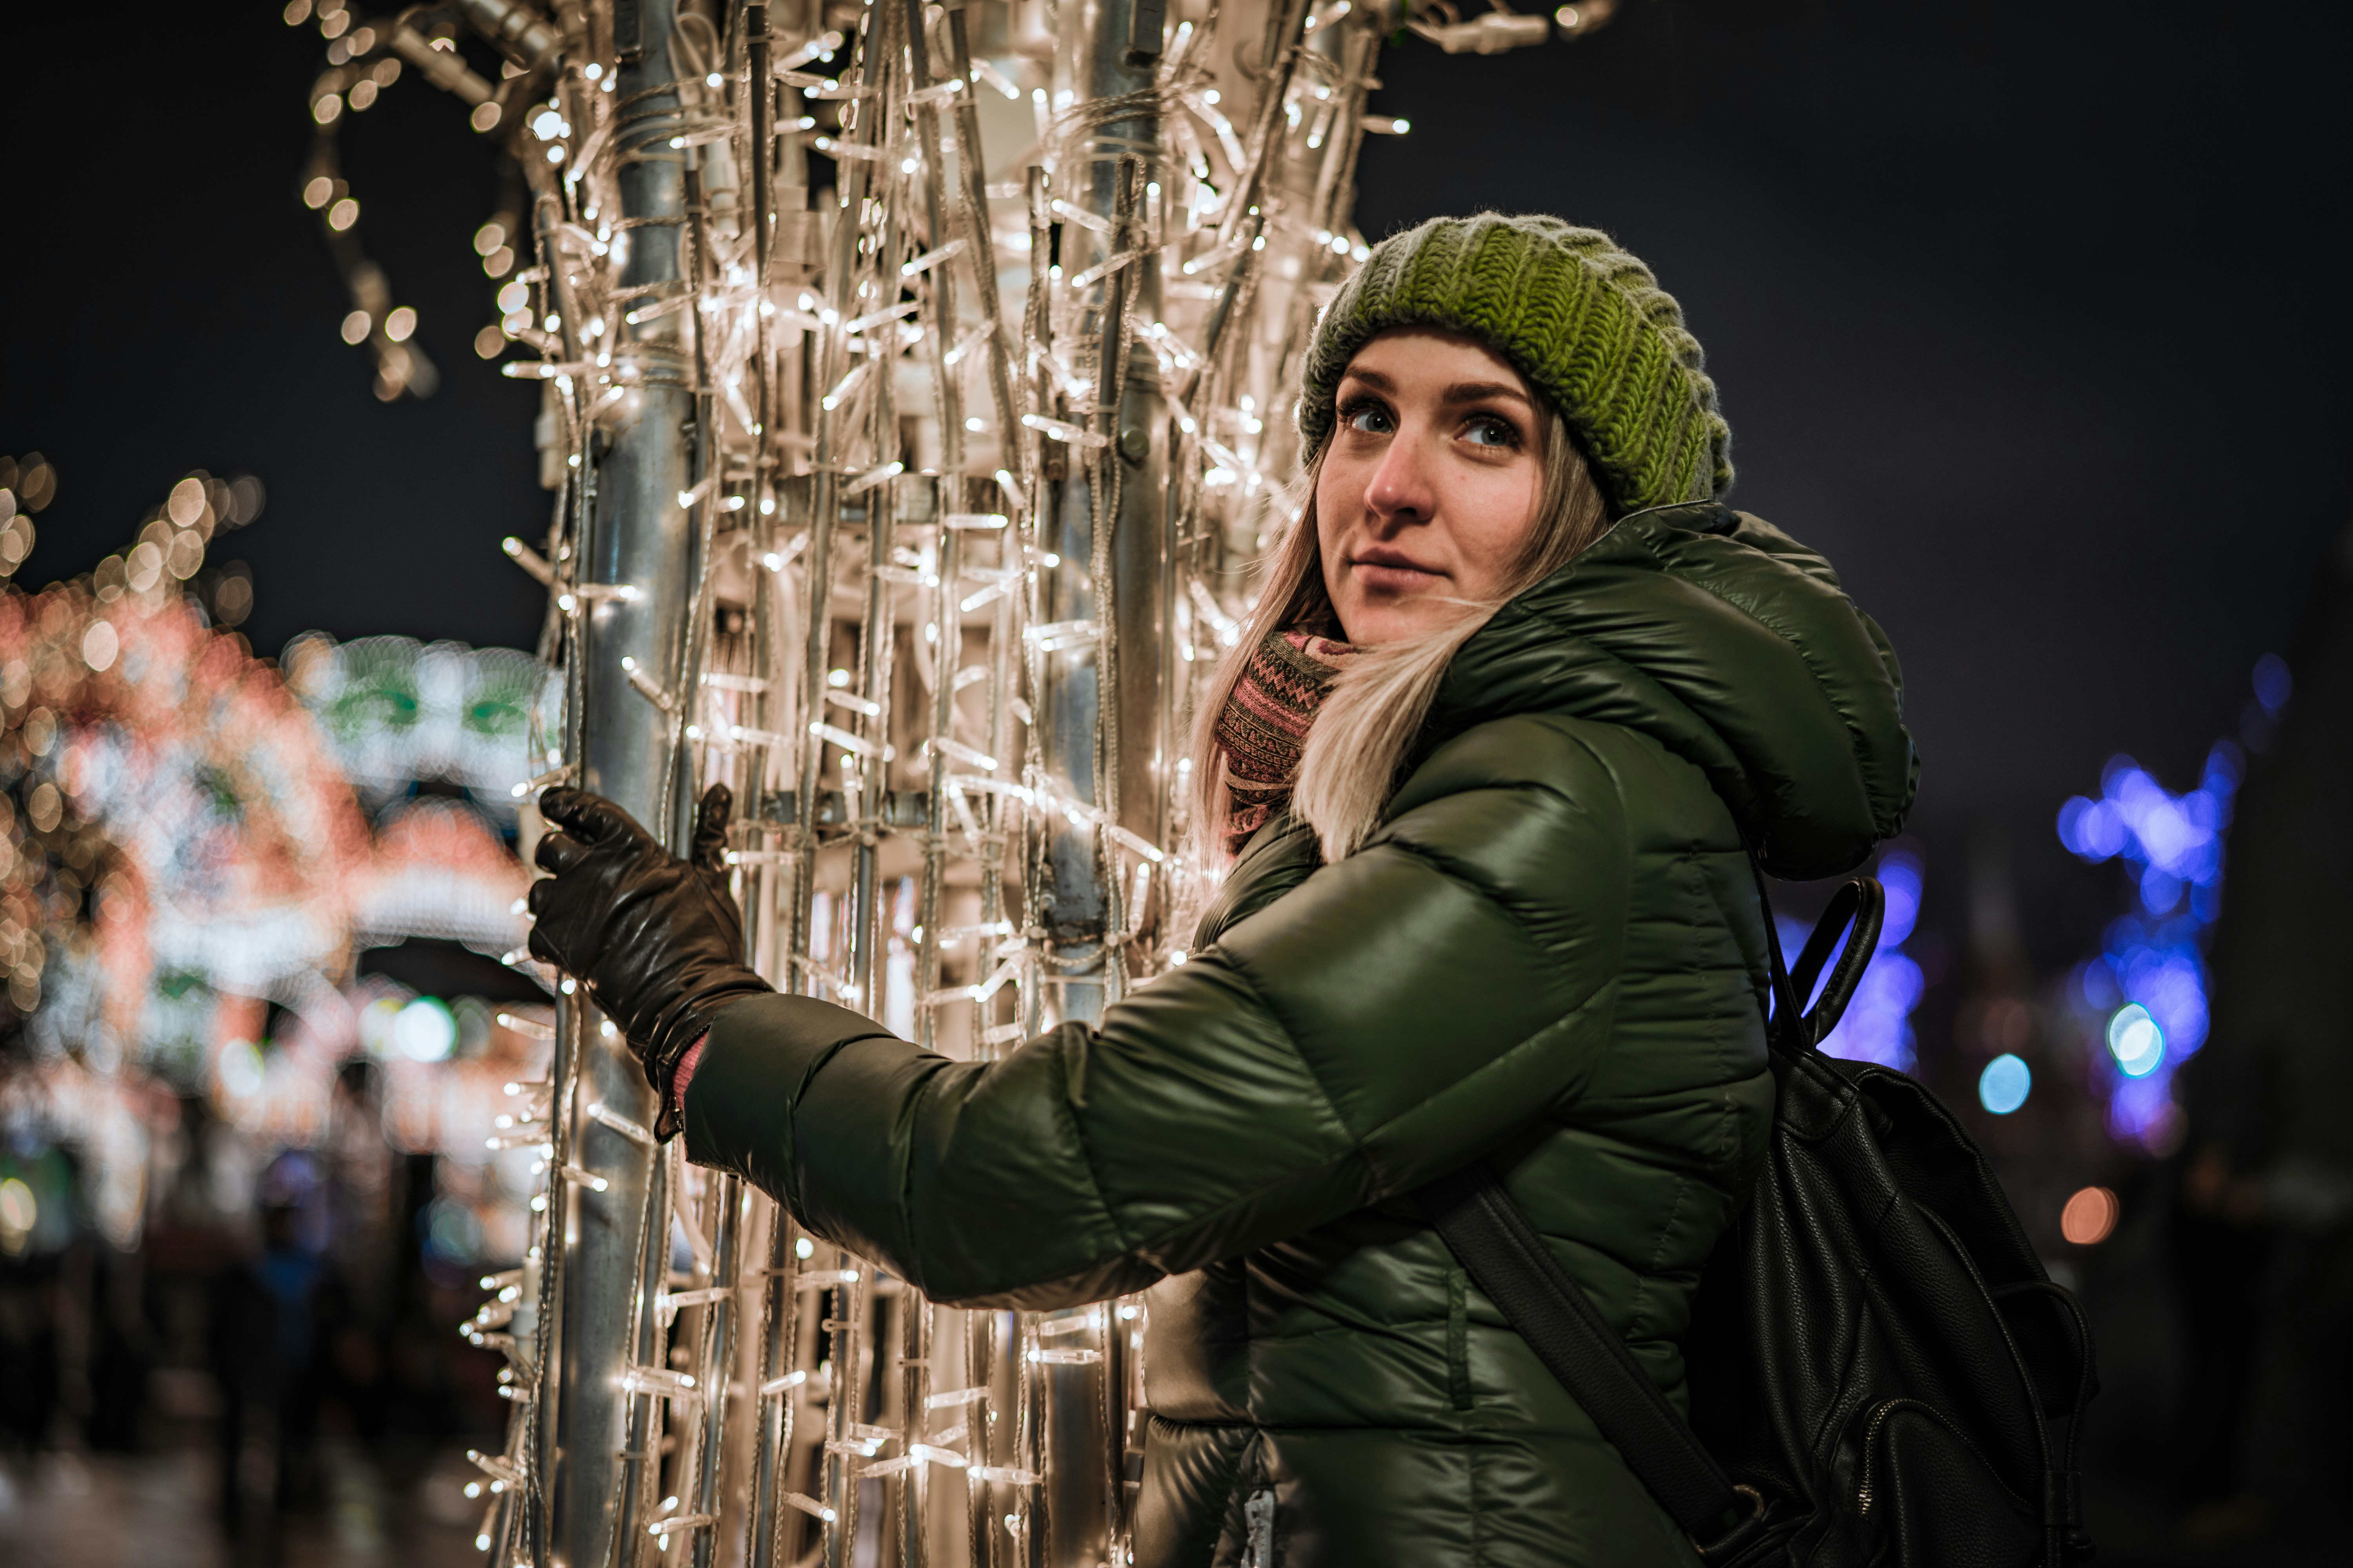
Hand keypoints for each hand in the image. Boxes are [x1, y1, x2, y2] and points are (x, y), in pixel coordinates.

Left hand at [527, 783, 770, 1137]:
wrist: (686, 996)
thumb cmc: (704, 940)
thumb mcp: (710, 880)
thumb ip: (707, 834)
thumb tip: (719, 793)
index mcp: (631, 848)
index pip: (584, 809)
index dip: (563, 802)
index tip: (553, 802)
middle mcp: (593, 870)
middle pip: (550, 845)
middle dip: (558, 854)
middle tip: (574, 868)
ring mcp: (571, 906)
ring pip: (537, 888)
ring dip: (552, 897)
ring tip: (579, 912)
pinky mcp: (557, 943)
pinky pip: (535, 930)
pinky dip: (549, 937)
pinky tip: (574, 944)